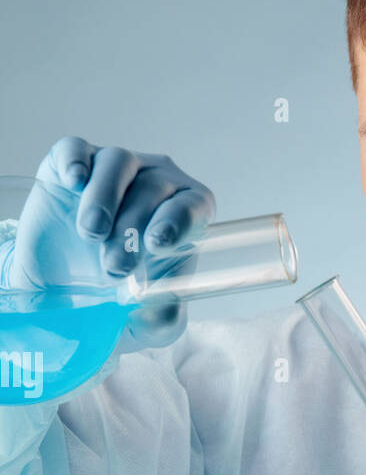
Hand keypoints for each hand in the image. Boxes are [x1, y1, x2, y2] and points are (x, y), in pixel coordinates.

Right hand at [8, 137, 214, 351]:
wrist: (63, 296)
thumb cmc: (118, 301)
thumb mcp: (145, 325)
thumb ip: (161, 321)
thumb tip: (161, 310)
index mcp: (182, 218)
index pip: (193, 204)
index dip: (178, 219)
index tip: (156, 244)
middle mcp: (154, 185)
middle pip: (154, 186)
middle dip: (133, 225)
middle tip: (113, 265)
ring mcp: (113, 172)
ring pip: (119, 162)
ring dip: (105, 197)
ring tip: (91, 233)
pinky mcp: (70, 166)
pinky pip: (76, 149)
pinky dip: (75, 160)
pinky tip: (73, 182)